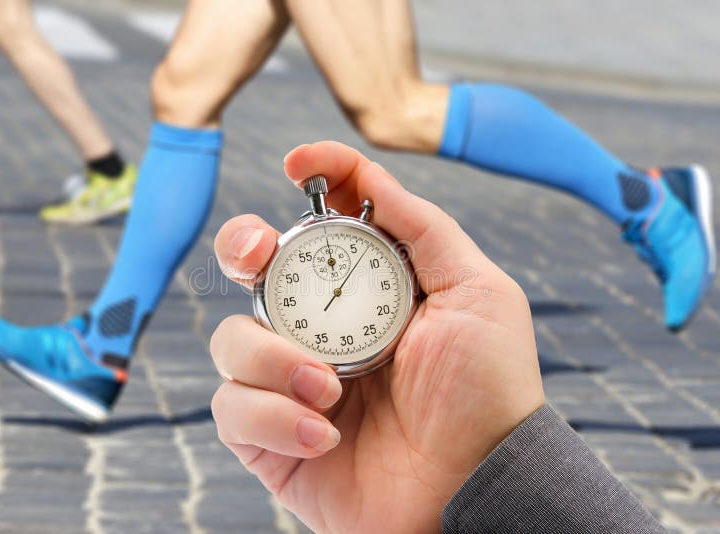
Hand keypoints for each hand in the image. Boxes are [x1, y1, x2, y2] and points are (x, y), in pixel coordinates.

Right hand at [210, 141, 543, 532]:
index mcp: (366, 288)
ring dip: (275, 359)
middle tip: (259, 256)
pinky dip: (275, 417)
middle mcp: (322, 327)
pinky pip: (233, 408)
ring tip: (330, 391)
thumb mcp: (476, 292)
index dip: (311, 180)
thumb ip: (422, 227)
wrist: (476, 488)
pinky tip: (326, 435)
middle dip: (243, 246)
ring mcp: (291, 381)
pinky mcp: (271, 435)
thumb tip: (368, 175)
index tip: (300, 164)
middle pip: (251, 266)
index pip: (322, 221)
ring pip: (232, 339)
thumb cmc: (487, 392)